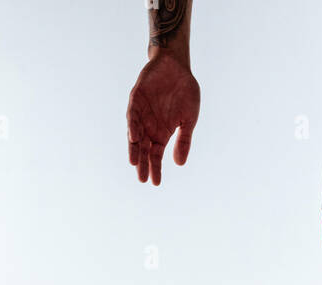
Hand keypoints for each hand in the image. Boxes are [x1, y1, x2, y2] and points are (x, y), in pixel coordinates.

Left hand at [127, 53, 200, 185]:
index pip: (156, 155)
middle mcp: (150, 126)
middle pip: (143, 149)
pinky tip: (134, 137)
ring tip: (134, 163)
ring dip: (134, 148)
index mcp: (162, 133)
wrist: (177, 65)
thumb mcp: (189, 119)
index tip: (156, 183)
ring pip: (135, 135)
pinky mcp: (136, 99)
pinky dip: (132, 126)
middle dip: (142, 163)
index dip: (155, 168)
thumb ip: (183, 140)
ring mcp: (142, 113)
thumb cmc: (185, 92)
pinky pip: (132, 115)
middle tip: (142, 179)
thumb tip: (179, 164)